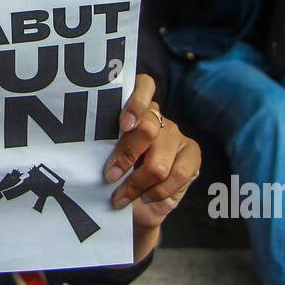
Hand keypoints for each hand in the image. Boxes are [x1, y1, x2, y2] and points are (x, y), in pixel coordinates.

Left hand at [104, 73, 200, 228]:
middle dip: (126, 156)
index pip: (144, 86)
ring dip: (137, 184)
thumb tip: (92, 158)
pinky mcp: (192, 155)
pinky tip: (145, 198)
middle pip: (147, 128)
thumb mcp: (109, 156)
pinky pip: (177, 176)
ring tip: (121, 197)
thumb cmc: (118, 171)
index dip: (136, 103)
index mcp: (136, 108)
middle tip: (109, 176)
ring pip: (159, 162)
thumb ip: (106, 150)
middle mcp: (159, 118)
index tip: (123, 125)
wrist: (143, 196)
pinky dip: (157, 192)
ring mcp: (177, 136)